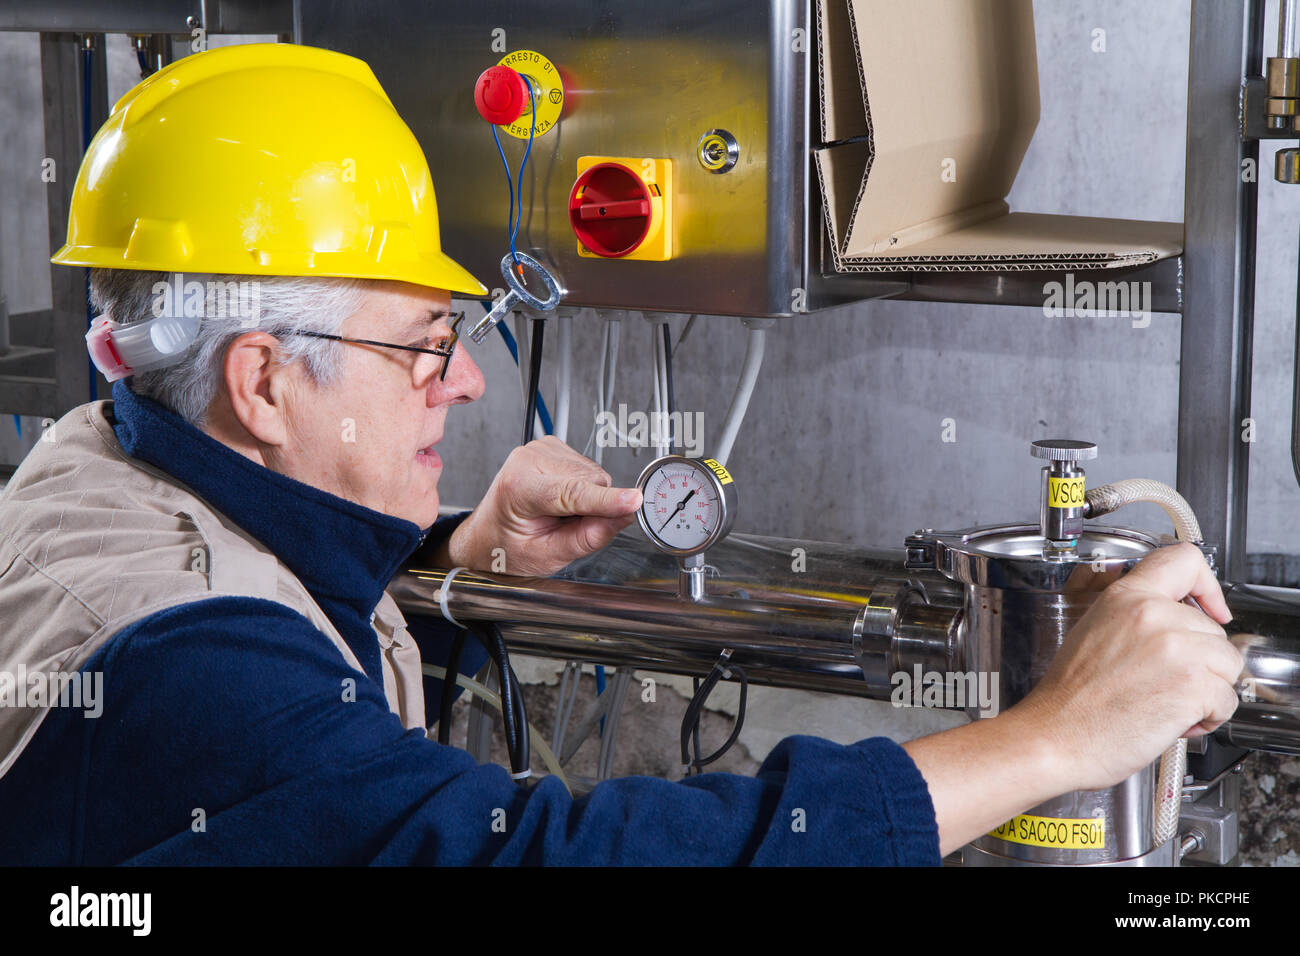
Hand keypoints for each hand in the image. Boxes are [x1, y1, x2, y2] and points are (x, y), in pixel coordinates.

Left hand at [437, 436, 642, 575]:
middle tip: (566, 527)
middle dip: (594, 508)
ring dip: (587, 499)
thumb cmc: (506, 547)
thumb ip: (585, 538)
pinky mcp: (553, 447)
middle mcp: (529, 459)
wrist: (487, 536)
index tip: (634, 502)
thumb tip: (622, 518)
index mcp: (519, 486)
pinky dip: (583, 489)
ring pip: (595, 475)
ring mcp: (541, 449)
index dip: (607, 500)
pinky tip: (559, 501)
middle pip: (592, 482)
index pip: (574, 493)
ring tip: (558, 514)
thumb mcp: (545, 556)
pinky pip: (588, 469)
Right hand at [1013, 541, 1242, 792]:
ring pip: (1228, 664)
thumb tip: (1176, 626)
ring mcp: (1177, 647)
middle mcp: (1154, 614)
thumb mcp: (1094, 632)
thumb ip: (1135, 617)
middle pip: (1215, 630)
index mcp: (1126, 597)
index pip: (1184, 560)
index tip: (1211, 609)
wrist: (1055, 736)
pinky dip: (1209, 717)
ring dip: (1209, 689)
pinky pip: (1227, 699)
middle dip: (1201, 661)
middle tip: (1165, 684)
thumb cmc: (1069, 698)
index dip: (1207, 586)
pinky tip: (1173, 720)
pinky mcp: (1193, 684)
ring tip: (1169, 703)